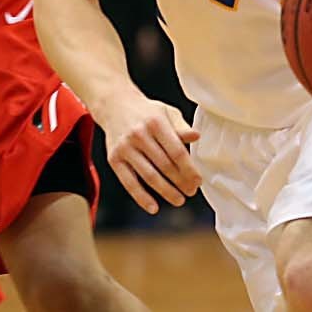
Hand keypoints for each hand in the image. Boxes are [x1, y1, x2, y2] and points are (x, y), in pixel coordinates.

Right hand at [95, 90, 200, 214]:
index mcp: (155, 122)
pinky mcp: (113, 159)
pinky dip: (141, 197)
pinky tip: (154, 208)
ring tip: (179, 200)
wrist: (114, 104)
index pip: (176, 151)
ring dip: (166, 191)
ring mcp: (125, 148)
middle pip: (164, 166)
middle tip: (191, 192)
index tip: (198, 181)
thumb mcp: (166, 112)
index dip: (189, 169)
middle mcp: (138, 135)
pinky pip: (129, 183)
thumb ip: (181, 127)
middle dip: (181, 182)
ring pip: (149, 176)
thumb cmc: (146, 112)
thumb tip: (196, 137)